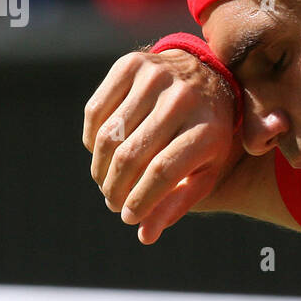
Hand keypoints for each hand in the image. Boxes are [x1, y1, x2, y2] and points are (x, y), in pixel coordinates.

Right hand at [83, 47, 242, 243]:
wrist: (208, 75)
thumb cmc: (208, 133)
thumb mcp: (206, 169)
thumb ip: (178, 202)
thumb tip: (144, 236)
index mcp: (207, 129)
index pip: (162, 172)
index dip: (139, 200)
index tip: (128, 216)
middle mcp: (183, 99)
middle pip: (131, 156)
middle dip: (115, 188)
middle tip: (113, 202)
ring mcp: (156, 77)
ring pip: (109, 135)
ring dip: (100, 168)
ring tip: (105, 183)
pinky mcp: (131, 64)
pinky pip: (96, 111)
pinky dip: (92, 139)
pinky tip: (102, 153)